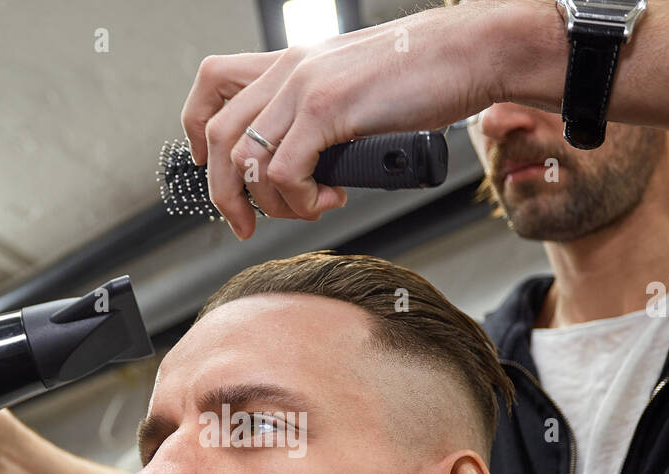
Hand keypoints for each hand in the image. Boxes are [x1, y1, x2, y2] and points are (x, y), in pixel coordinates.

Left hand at [180, 1, 516, 238]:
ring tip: (312, 208)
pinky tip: (329, 200)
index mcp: (289, 63)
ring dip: (271, 203)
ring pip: (245, 160)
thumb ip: (321, 123)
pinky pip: (281, 171)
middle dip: (224, 194)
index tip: (218, 173)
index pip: (211, 86)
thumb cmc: (425, 79)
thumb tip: (308, 175)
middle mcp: (287, 70)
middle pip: (218, 137)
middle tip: (246, 225)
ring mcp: (303, 87)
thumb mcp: (355, 95)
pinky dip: (298, 200)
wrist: (471, 54)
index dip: (198, 135)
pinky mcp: (326, 108)